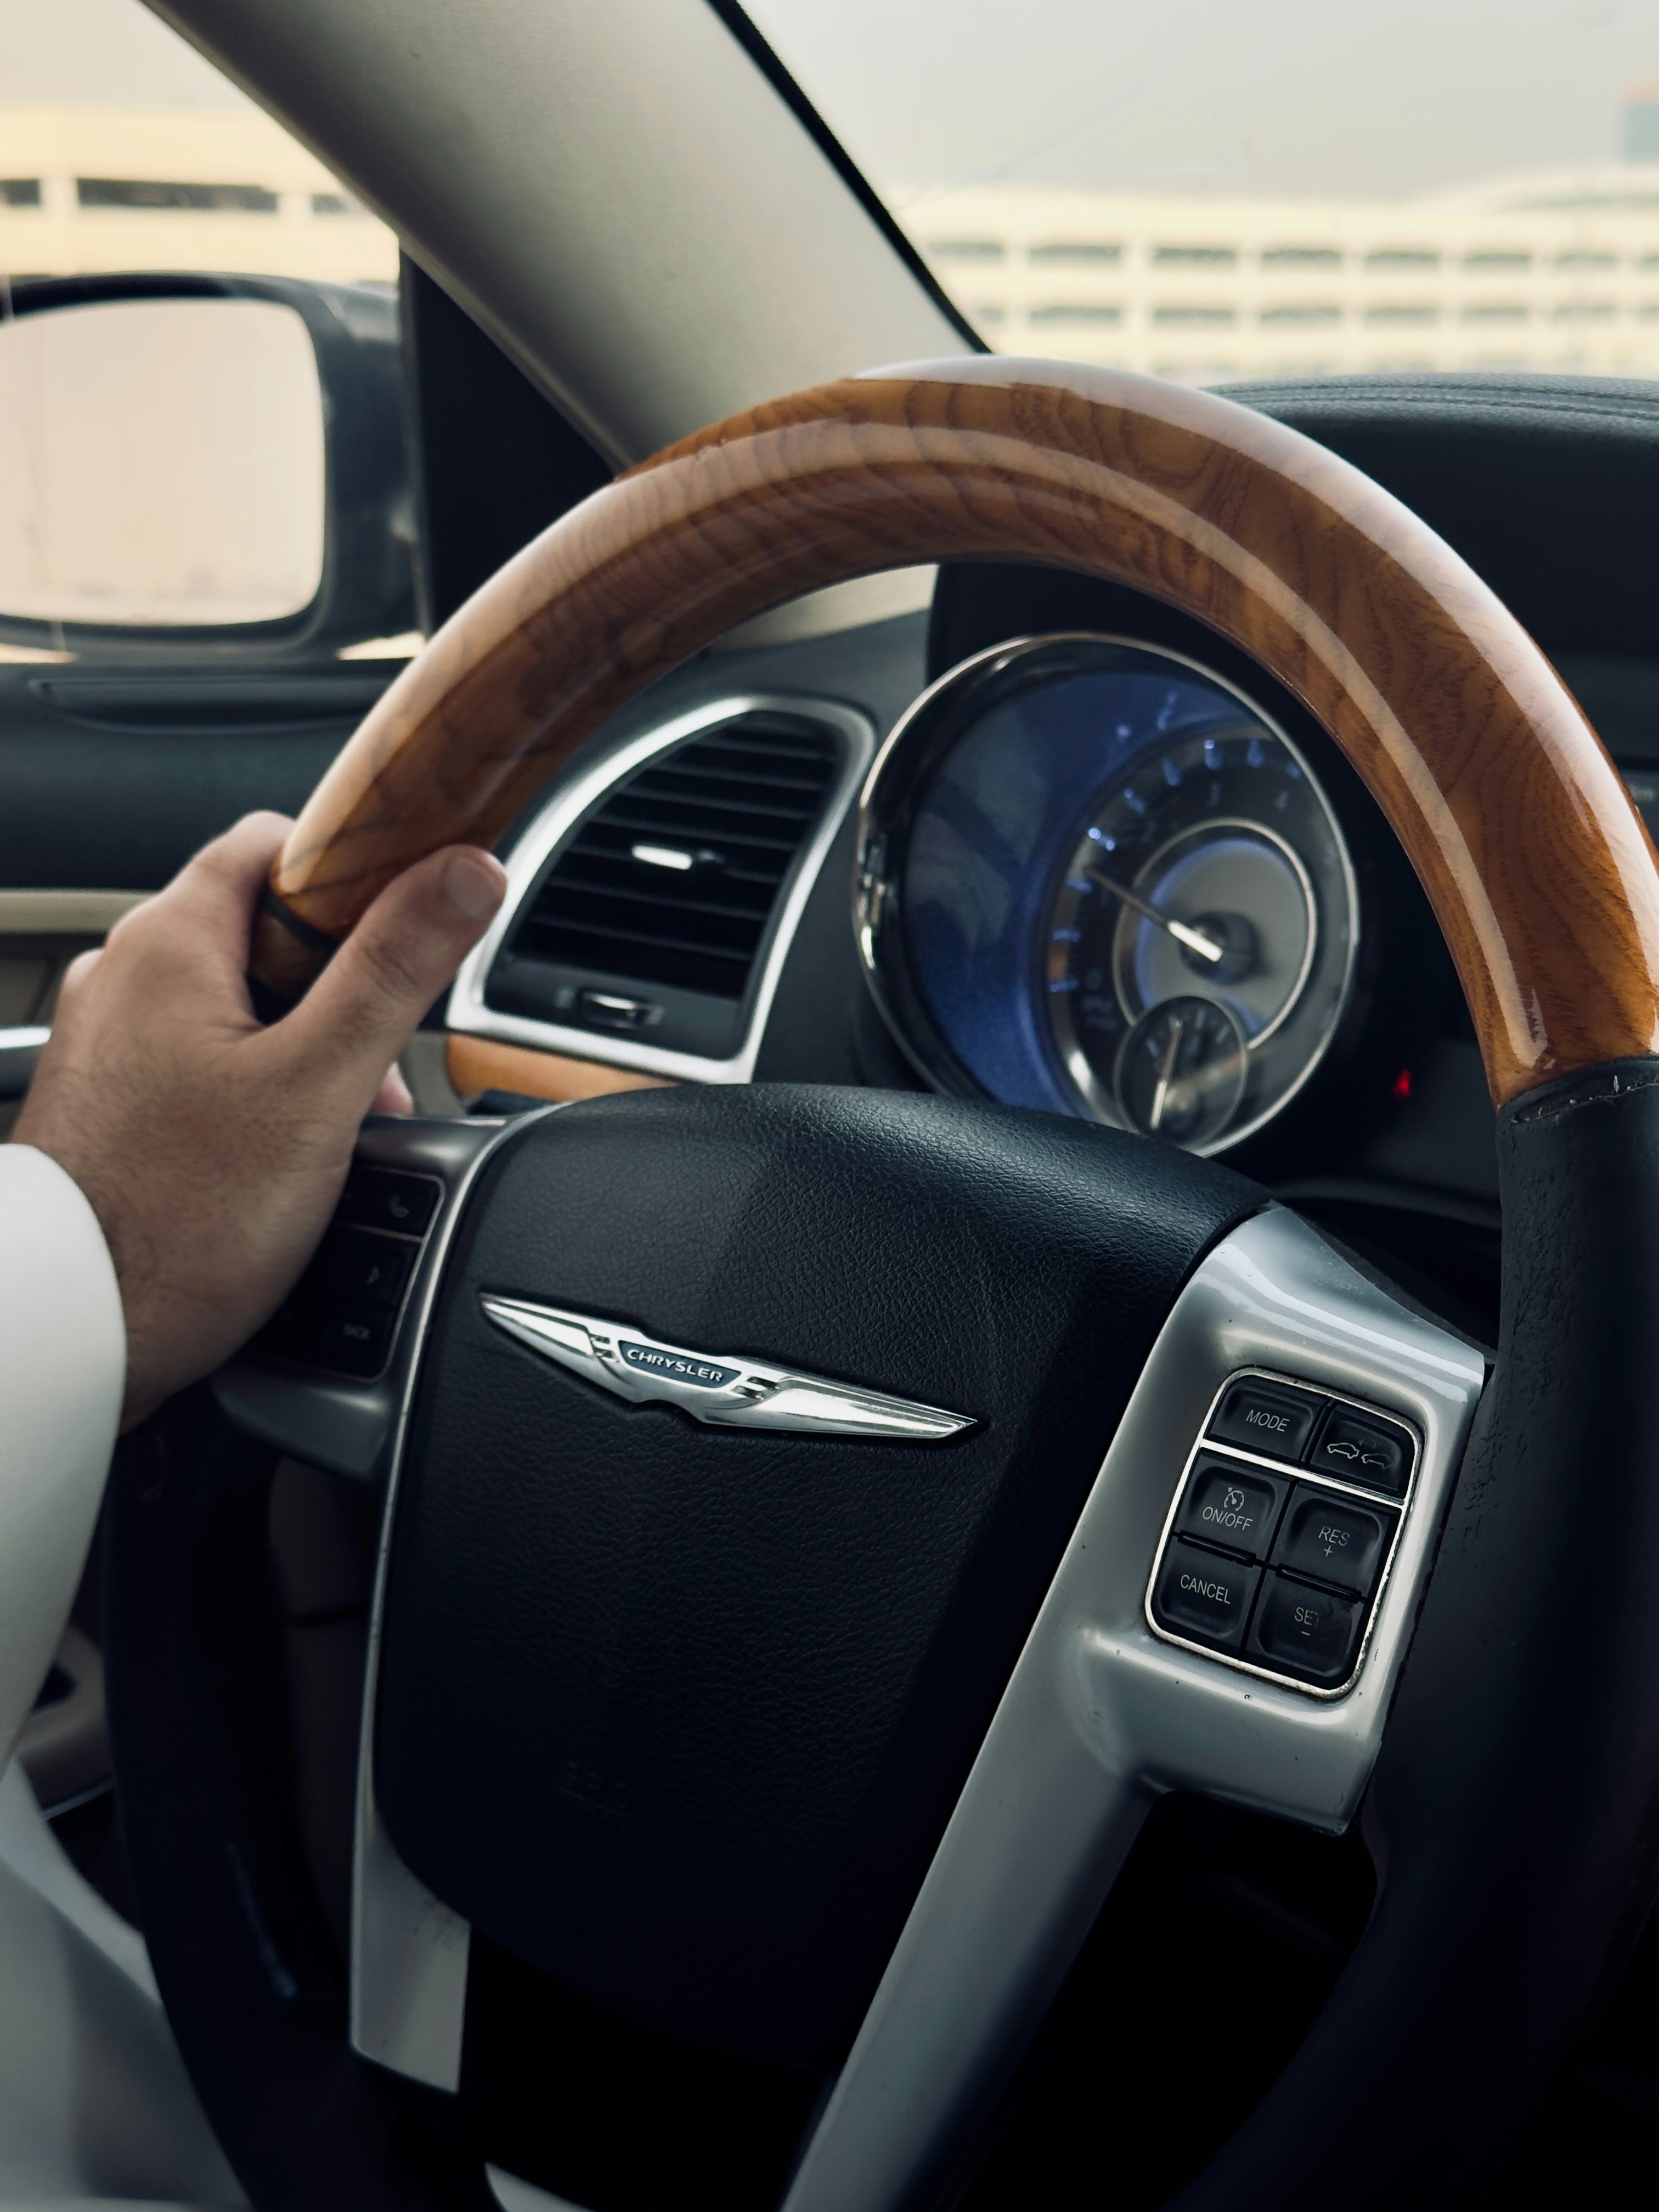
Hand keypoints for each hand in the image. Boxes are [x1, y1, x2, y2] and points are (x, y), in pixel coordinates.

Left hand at [12, 812, 505, 1427]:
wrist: (74, 1335)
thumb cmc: (175, 1223)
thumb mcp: (318, 1084)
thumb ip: (395, 968)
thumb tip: (463, 872)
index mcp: (168, 942)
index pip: (277, 842)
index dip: (356, 874)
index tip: (408, 929)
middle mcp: (122, 976)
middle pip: (264, 930)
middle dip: (342, 991)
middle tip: (374, 1069)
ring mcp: (108, 1042)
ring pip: (238, 1004)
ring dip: (303, 1050)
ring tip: (330, 1132)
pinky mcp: (108, 1103)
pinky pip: (202, 1063)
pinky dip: (255, 1092)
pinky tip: (278, 1161)